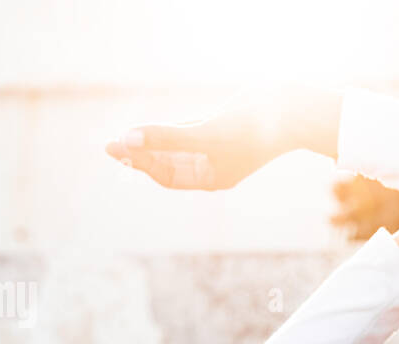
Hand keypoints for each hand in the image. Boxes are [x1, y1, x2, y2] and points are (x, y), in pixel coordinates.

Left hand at [104, 83, 339, 189]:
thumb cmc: (251, 127)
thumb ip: (167, 137)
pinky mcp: (222, 127)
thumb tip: (129, 138)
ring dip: (151, 142)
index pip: (167, 174)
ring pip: (176, 148)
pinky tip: (153, 128)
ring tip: (123, 138)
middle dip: (139, 154)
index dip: (140, 161)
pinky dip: (170, 131)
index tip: (116, 147)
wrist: (289, 111)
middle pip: (167, 163)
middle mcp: (214, 166)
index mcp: (213, 177)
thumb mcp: (205, 134)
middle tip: (108, 145)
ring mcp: (218, 147)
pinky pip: (189, 133)